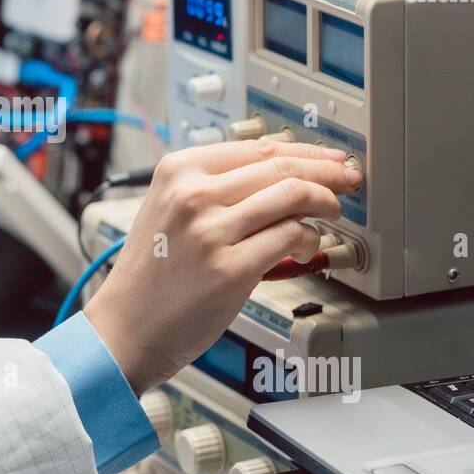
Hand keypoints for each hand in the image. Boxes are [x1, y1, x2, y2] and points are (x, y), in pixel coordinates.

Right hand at [83, 141, 363, 394]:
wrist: (126, 326)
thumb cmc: (150, 274)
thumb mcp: (168, 209)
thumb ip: (213, 186)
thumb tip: (278, 172)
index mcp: (177, 171)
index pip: (257, 148)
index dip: (303, 150)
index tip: (326, 156)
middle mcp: (193, 195)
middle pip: (280, 167)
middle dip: (326, 170)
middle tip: (347, 177)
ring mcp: (211, 232)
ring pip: (292, 195)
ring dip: (325, 201)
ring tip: (333, 211)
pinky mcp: (231, 269)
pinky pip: (291, 237)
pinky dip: (310, 238)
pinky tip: (308, 246)